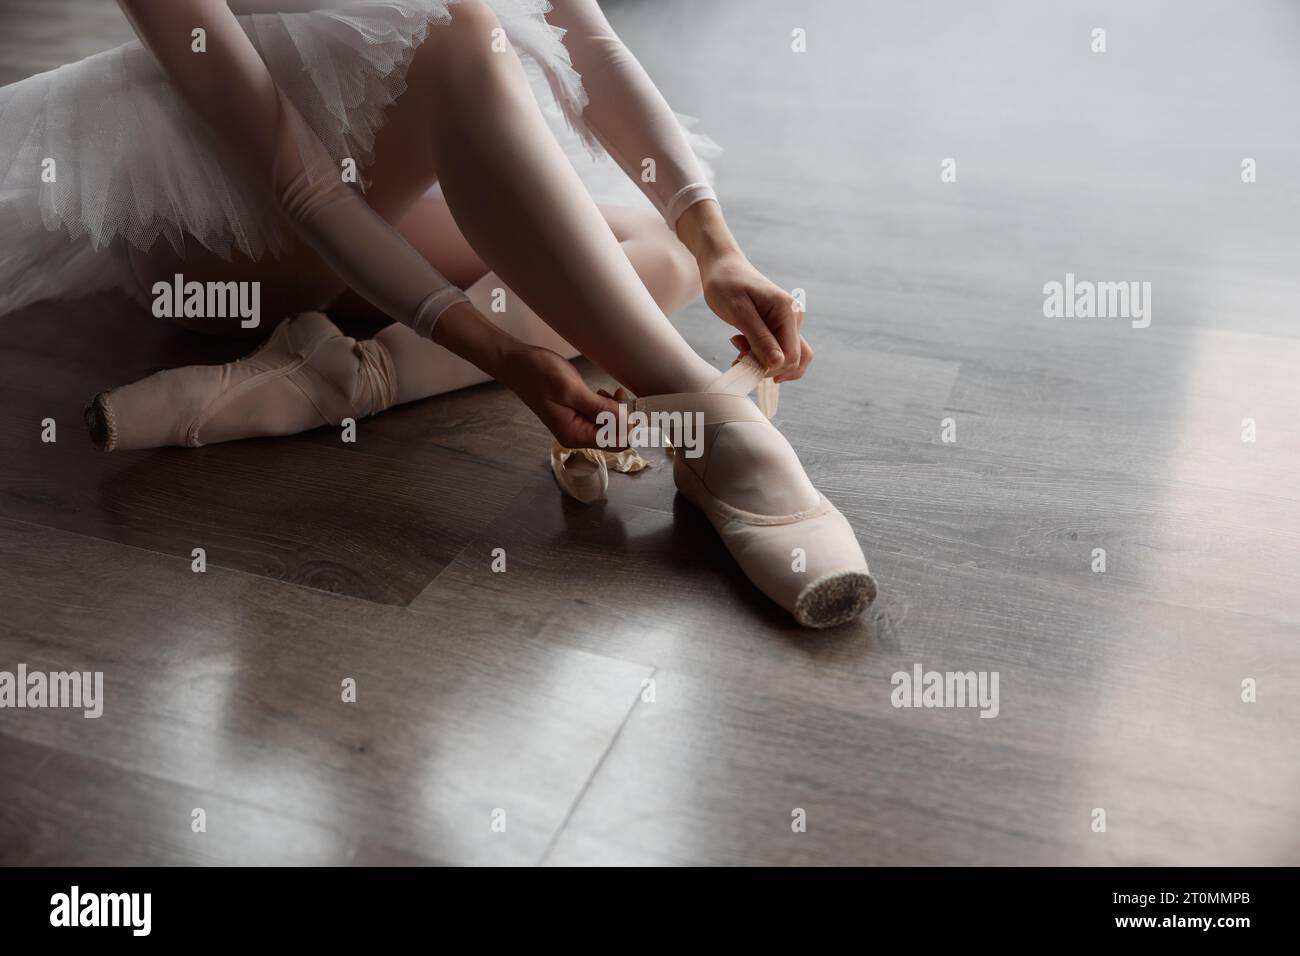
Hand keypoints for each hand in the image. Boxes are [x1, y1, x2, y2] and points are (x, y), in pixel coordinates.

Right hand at [497, 344, 620, 447]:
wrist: (517, 363)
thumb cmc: (539, 375)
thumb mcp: (572, 391)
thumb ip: (600, 408)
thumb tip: (627, 422)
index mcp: (575, 435)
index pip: (616, 442)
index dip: (630, 427)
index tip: (634, 405)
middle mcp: (577, 435)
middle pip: (614, 435)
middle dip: (623, 416)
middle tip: (619, 392)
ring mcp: (576, 424)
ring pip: (609, 424)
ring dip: (615, 409)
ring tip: (609, 390)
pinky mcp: (576, 413)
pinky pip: (600, 415)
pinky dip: (606, 404)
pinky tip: (601, 392)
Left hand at [699, 251, 812, 381]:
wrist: (722, 266)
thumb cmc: (726, 284)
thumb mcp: (739, 312)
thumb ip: (759, 338)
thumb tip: (777, 364)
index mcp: (788, 312)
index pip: (791, 356)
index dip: (769, 367)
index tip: (741, 359)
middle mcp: (794, 317)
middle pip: (794, 360)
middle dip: (766, 366)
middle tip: (737, 354)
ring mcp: (788, 322)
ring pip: (787, 357)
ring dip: (764, 363)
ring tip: (739, 352)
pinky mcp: (779, 325)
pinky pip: (778, 350)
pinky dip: (761, 356)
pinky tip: (741, 347)